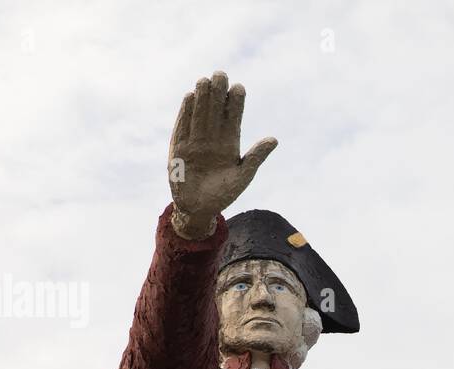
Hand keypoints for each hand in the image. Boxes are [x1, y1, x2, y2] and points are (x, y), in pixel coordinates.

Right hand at [167, 71, 277, 239]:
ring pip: (200, 115)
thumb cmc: (224, 194)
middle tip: (221, 74)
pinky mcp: (179, 147)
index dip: (236, 104)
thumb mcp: (243, 176)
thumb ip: (255, 157)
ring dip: (202, 98)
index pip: (233, 119)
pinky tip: (190, 97)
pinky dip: (185, 112)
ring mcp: (195, 141)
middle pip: (215, 111)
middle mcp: (212, 139)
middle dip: (218, 93)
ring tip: (205, 80)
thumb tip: (274, 139)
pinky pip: (183, 126)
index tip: (240, 88)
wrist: (199, 209)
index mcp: (230, 144)